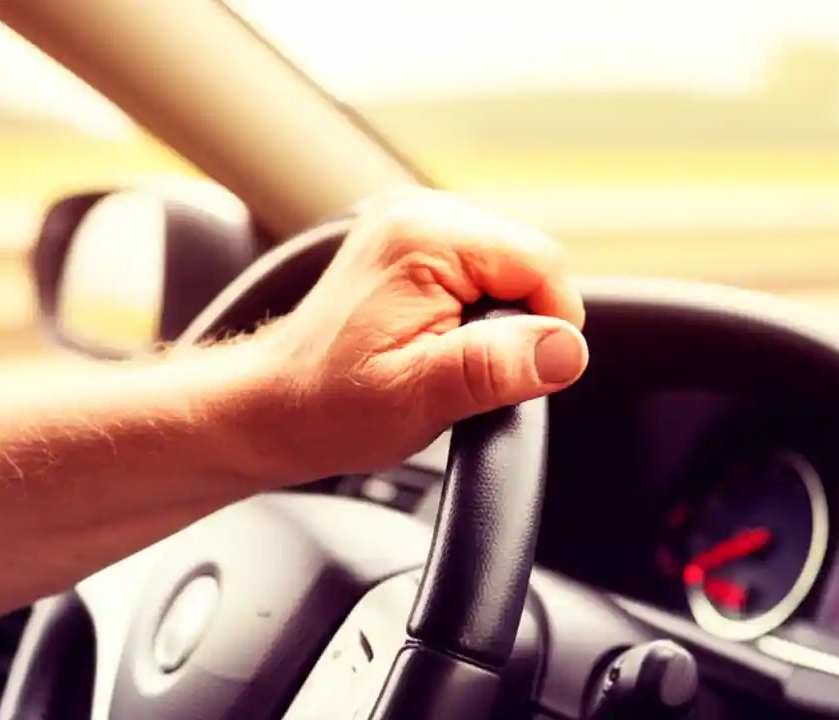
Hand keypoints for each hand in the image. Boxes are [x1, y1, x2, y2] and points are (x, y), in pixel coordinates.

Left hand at [245, 189, 587, 483]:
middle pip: (530, 261)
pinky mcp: (412, 241)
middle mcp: (418, 212)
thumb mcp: (417, 397)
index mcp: (423, 237)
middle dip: (519, 322)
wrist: (272, 407)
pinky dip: (477, 311)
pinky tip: (439, 340)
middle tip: (463, 369)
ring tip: (444, 356)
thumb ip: (494, 367)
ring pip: (512, 267)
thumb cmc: (329, 406)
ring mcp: (413, 221)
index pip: (543, 263)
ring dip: (498, 319)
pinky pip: (483, 271)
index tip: (511, 373)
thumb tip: (566, 349)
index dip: (548, 327)